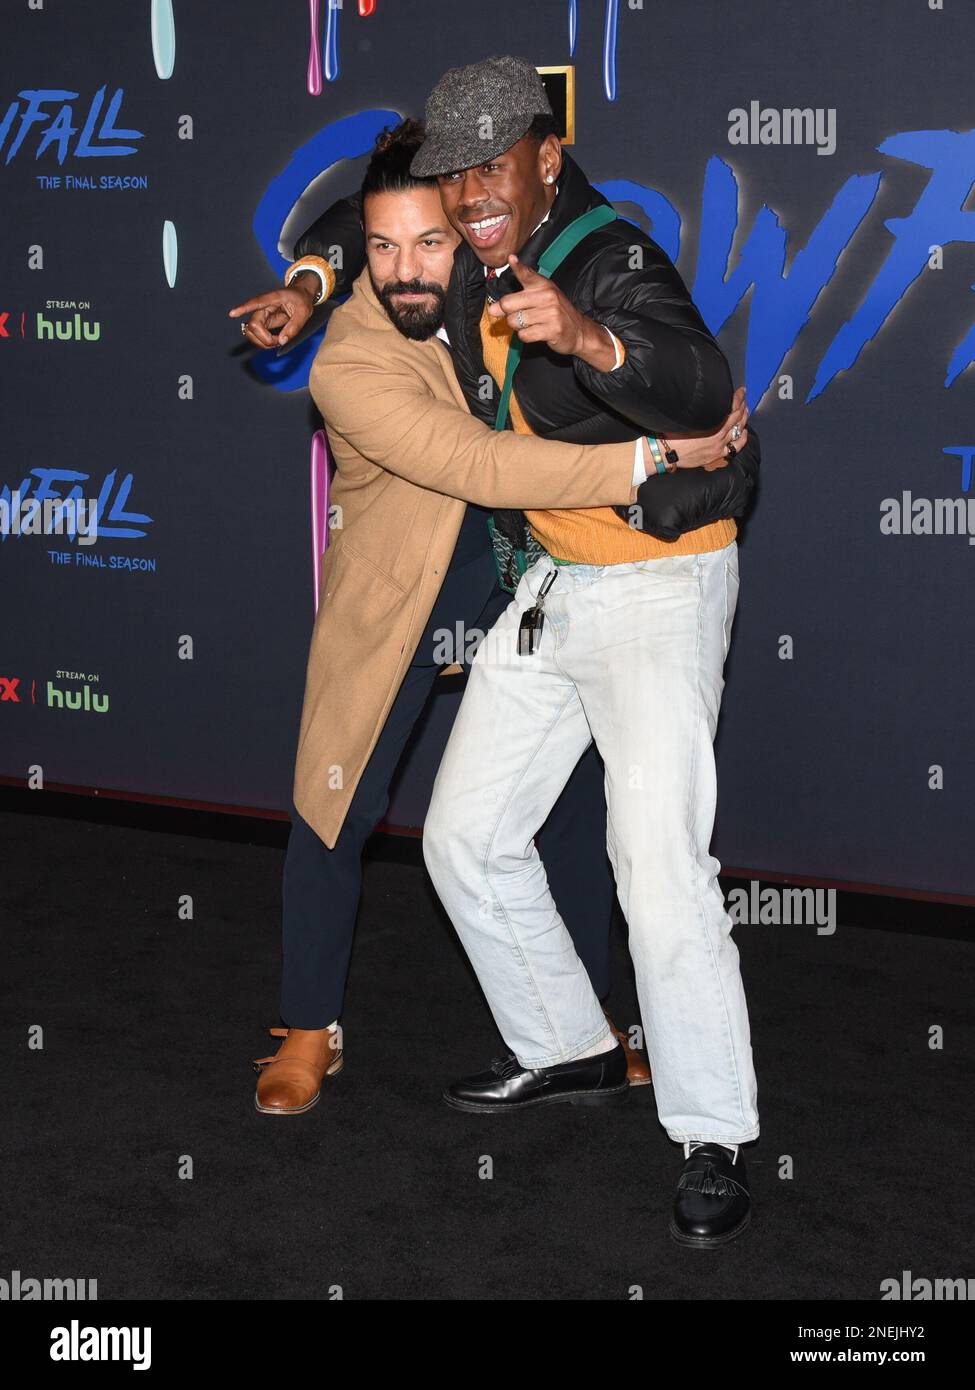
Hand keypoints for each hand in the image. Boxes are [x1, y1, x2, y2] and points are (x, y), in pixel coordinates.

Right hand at [228, 281, 316, 347]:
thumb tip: (282, 341)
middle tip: (280, 341)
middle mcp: (264, 307)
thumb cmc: (302, 300)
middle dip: (264, 339)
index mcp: (273, 298)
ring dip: (262, 342)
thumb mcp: (304, 313)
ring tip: (278, 342)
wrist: (301, 296)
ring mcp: (262, 315)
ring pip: (251, 332)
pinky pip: (257, 335)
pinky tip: (275, 341)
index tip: (232, 313)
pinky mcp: (263, 323)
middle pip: (253, 325)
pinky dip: (264, 342)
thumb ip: (294, 327)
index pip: (256, 303)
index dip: (243, 308)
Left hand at [486, 254, 611, 364]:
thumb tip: (492, 309)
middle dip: (508, 313)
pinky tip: (537, 332)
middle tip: (520, 315)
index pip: (527, 274)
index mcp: (543, 285)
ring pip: (515, 321)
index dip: (518, 267)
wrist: (579, 330)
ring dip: (519, 326)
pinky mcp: (552, 330)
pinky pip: (524, 334)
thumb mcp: (539, 299)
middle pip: (508, 304)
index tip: (512, 259)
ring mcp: (550, 313)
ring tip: (532, 323)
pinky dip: (526, 336)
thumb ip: (515, 301)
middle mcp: (547, 296)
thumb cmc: (555, 313)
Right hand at [648, 387, 748, 473]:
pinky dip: (742, 439)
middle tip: (744, 399)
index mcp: (712, 423)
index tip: (741, 391)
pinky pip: (735, 447)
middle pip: (737, 418)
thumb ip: (702, 411)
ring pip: (739, 431)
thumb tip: (708, 402)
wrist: (665, 453)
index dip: (738, 398)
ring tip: (745, 413)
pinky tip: (744, 433)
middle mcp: (719, 435)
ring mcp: (719, 446)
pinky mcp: (716, 455)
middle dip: (742, 406)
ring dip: (743, 421)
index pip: (732, 407)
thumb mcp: (687, 417)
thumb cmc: (672, 434)